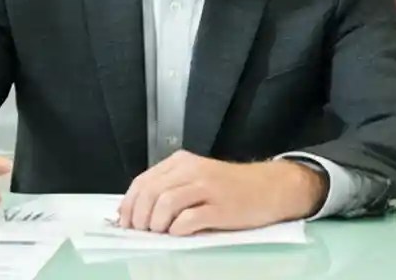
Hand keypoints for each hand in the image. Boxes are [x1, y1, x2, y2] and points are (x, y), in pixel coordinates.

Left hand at [117, 150, 327, 235]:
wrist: (269, 188)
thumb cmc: (230, 187)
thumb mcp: (196, 177)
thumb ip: (169, 187)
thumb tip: (136, 211)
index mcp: (181, 162)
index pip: (143, 181)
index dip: (129, 204)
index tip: (126, 222)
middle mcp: (192, 170)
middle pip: (151, 192)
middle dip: (140, 216)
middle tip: (142, 231)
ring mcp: (207, 188)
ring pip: (166, 203)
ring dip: (156, 223)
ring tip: (161, 233)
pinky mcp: (221, 208)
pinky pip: (189, 219)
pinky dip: (177, 229)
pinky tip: (179, 233)